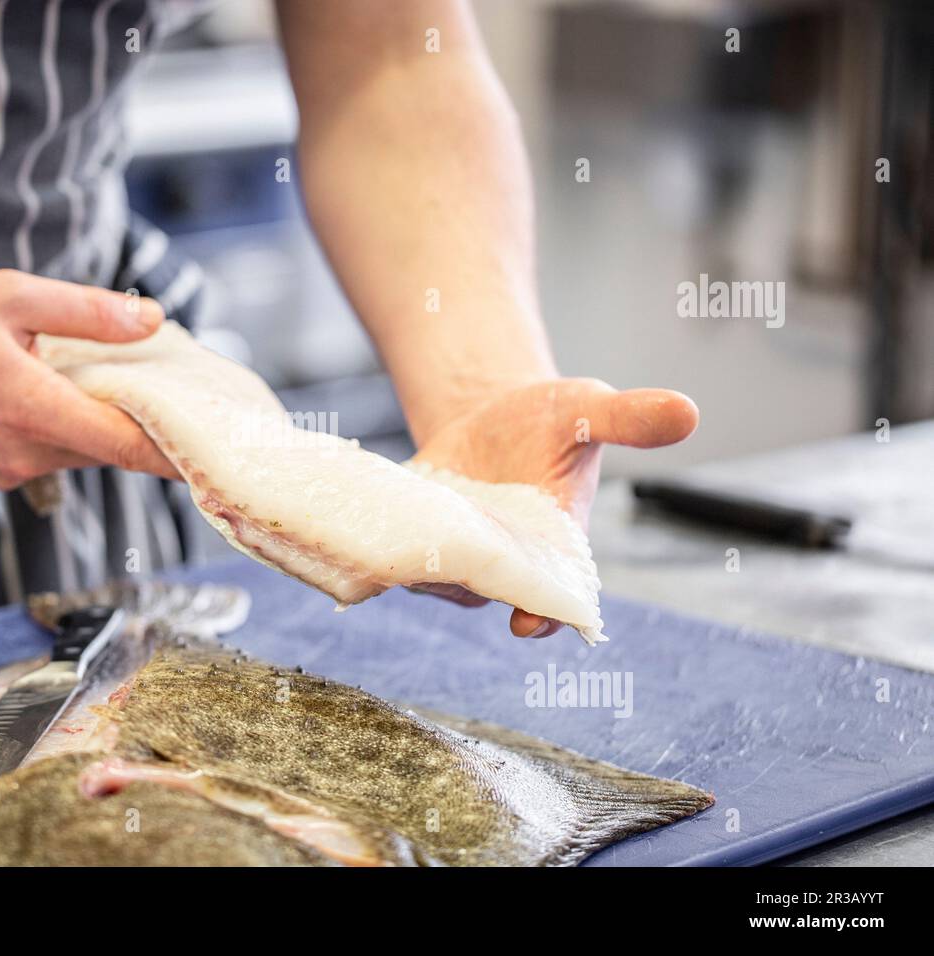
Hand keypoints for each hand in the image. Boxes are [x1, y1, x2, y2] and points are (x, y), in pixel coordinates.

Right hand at [0, 270, 178, 488]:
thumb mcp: (13, 296)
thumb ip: (88, 312)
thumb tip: (152, 320)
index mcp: (33, 410)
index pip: (126, 447)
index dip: (175, 453)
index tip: (216, 456)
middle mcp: (22, 454)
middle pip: (105, 449)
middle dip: (141, 428)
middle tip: (175, 398)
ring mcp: (2, 471)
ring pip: (76, 453)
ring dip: (99, 427)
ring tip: (118, 387)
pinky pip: (44, 456)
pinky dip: (64, 432)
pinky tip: (59, 396)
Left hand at [411, 377, 698, 637]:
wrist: (492, 410)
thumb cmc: (552, 419)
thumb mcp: (590, 410)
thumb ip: (631, 419)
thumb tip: (689, 412)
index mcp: (555, 547)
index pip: (551, 599)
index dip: (542, 617)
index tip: (526, 622)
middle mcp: (503, 559)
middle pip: (485, 592)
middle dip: (472, 588)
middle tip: (457, 571)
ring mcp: (456, 550)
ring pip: (436, 575)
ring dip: (424, 564)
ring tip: (417, 536)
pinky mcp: (415, 531)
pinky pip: (397, 548)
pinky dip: (389, 539)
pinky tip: (380, 517)